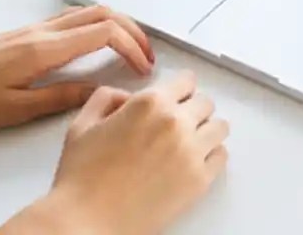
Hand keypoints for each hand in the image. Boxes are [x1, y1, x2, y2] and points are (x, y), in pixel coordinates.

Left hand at [0, 5, 154, 131]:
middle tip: (147, 58)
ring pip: (87, 12)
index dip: (133, 46)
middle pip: (102, 12)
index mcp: (44, 48)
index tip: (143, 70)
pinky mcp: (23, 34)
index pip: (105, 32)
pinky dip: (96, 27)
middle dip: (133, 30)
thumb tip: (101, 91)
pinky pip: (71, 20)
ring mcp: (32, 29)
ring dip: (116, 25)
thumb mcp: (15, 110)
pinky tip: (97, 48)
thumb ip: (61, 97)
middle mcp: (41, 31)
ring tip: (130, 52)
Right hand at [37, 71, 228, 233]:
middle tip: (179, 123)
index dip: (180, 88)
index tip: (179, 96)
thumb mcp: (82, 124)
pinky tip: (193, 161)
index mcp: (149, 103)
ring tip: (189, 142)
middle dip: (193, 109)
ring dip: (206, 130)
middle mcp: (176, 123)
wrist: (86, 221)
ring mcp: (191, 152)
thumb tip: (127, 96)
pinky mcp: (199, 180)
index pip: (186, 81)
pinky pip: (221, 156)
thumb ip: (107, 98)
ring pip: (220, 127)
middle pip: (206, 103)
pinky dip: (211, 155)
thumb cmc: (81, 178)